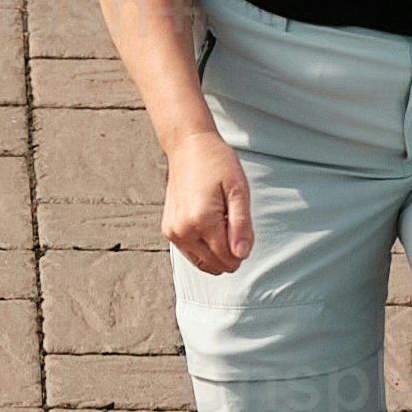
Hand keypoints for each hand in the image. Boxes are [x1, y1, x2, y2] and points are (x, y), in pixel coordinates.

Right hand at [154, 123, 254, 276]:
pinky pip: (192, 254)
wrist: (188, 147)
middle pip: (217, 264)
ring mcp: (173, 232)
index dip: (243, 246)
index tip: (242, 224)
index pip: (229, 258)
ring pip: (204, 264)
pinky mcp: (168, 231)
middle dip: (230, 250)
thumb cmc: (217, 164)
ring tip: (220, 221)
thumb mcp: (238, 190)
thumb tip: (242, 255)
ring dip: (217, 251)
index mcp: (202, 221)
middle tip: (231, 220)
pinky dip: (205, 248)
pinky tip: (209, 225)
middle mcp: (183, 231)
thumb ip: (241, 225)